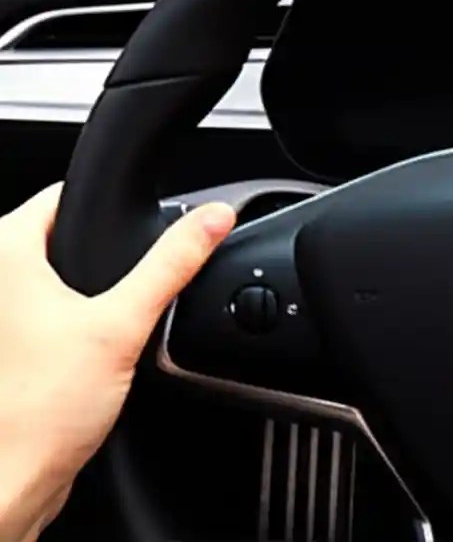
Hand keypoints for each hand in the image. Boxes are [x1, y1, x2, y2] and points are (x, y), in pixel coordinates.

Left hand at [0, 185, 234, 541]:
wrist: (15, 475)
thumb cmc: (45, 405)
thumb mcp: (124, 323)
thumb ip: (172, 264)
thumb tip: (211, 219)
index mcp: (5, 253)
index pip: (59, 196)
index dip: (107, 205)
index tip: (141, 221)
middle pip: (61, 238)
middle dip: (102, 258)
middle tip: (126, 294)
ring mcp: (1, 316)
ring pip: (55, 280)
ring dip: (88, 296)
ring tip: (107, 332)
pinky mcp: (11, 347)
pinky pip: (47, 316)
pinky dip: (73, 326)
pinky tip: (90, 358)